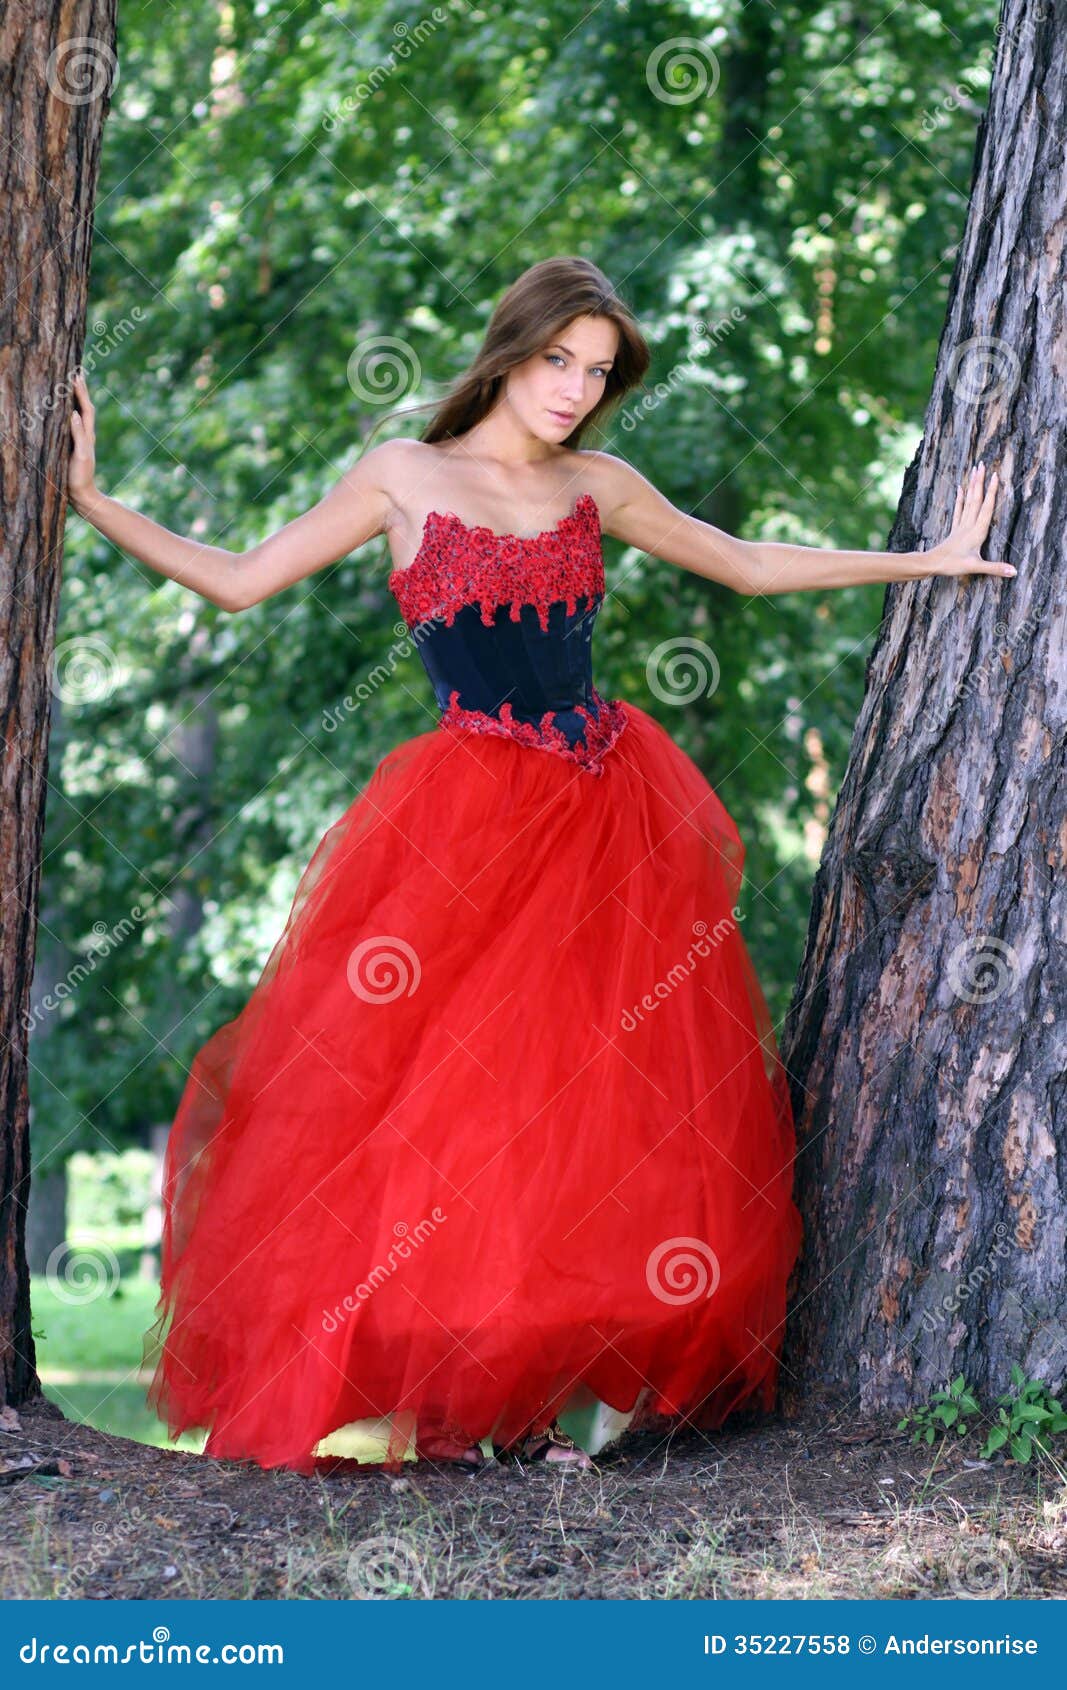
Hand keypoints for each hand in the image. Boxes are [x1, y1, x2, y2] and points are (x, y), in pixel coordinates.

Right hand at [68, 369, 99, 514]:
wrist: (83, 496)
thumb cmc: (80, 477)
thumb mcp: (80, 456)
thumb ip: (78, 435)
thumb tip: (74, 413)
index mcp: (87, 435)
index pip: (86, 409)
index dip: (81, 392)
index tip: (76, 375)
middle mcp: (85, 435)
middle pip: (85, 407)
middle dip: (81, 390)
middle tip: (76, 372)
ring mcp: (80, 441)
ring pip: (80, 414)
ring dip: (77, 399)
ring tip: (71, 384)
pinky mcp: (74, 447)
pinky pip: (74, 424)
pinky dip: (71, 412)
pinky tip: (65, 410)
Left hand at [930, 461, 1014, 578]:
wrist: (931, 564)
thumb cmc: (952, 566)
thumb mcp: (975, 568)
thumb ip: (995, 568)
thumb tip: (1015, 572)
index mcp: (977, 531)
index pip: (986, 507)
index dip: (992, 491)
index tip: (995, 475)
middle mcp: (969, 525)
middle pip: (976, 499)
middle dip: (980, 481)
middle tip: (983, 463)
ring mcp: (961, 526)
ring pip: (968, 501)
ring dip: (972, 485)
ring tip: (974, 469)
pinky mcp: (955, 529)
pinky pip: (958, 509)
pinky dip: (960, 498)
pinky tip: (960, 488)